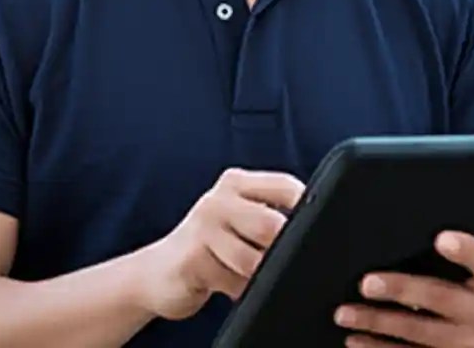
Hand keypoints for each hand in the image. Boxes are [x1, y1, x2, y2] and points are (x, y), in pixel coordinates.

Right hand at [145, 167, 303, 320]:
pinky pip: (234, 282)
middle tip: (276, 260)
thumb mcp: (237, 218)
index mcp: (235, 183)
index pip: (286, 187)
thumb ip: (269, 213)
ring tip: (247, 273)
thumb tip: (316, 225)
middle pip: (271, 225)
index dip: (305, 209)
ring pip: (254, 260)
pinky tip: (227, 284)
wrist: (157, 272)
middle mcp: (217, 200)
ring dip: (258, 275)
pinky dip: (239, 290)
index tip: (312, 227)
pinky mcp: (192, 261)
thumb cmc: (208, 246)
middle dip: (280, 249)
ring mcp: (202, 230)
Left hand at [334, 230, 473, 347]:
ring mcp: (471, 343)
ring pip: (421, 334)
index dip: (467, 249)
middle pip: (445, 299)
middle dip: (402, 290)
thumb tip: (416, 200)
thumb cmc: (471, 271)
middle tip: (366, 282)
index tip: (441, 238)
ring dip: (379, 323)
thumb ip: (460, 224)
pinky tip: (356, 338)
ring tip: (344, 312)